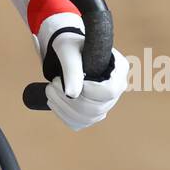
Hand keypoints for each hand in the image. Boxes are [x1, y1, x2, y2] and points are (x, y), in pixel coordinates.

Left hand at [34, 12, 129, 130]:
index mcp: (119, 69)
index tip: (67, 79)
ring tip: (50, 89)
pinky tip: (54, 100)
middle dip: (69, 99)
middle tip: (53, 83)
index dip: (88, 90)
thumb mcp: (68, 51)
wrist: (66, 52)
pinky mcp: (92, 113)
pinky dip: (61, 114)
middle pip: (97, 109)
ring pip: (86, 118)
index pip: (109, 91)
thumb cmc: (70, 46)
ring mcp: (106, 103)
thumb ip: (72, 70)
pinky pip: (77, 123)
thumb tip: (72, 95)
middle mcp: (117, 88)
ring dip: (62, 106)